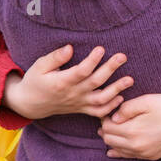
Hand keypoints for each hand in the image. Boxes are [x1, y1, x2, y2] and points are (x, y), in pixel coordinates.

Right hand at [2, 45, 133, 120]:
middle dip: (110, 69)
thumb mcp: (39, 66)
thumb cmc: (35, 81)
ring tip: (130, 79)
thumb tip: (70, 47)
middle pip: (95, 82)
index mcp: (62, 82)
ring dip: (117, 90)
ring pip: (101, 99)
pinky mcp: (82, 109)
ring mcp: (79, 103)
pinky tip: (121, 97)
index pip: (81, 71)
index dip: (92, 60)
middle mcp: (73, 94)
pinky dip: (111, 107)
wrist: (30, 104)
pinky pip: (98, 112)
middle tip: (123, 56)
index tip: (101, 48)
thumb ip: (55, 57)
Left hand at [98, 90, 160, 160]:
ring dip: (112, 140)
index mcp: (133, 131)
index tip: (108, 111)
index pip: (108, 127)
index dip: (105, 118)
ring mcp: (144, 154)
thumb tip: (113, 118)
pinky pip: (128, 157)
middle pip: (109, 139)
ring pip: (117, 150)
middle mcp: (136, 146)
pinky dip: (119, 152)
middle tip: (108, 119)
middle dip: (106, 129)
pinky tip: (113, 150)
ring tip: (112, 130)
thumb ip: (126, 108)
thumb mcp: (147, 101)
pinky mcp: (150, 157)